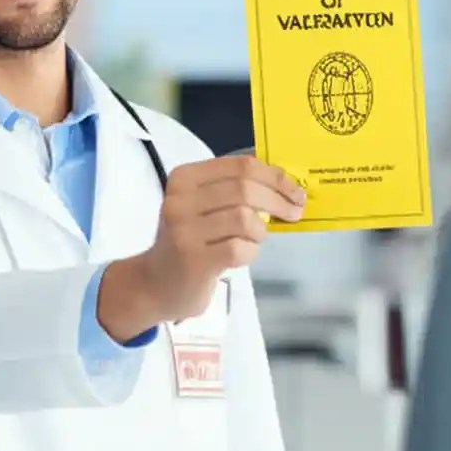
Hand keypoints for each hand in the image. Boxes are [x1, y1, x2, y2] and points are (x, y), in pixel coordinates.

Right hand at [98, 156, 304, 339]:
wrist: (155, 284)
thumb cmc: (189, 241)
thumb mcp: (202, 206)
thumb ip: (235, 190)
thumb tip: (284, 183)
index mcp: (185, 178)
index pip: (241, 166)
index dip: (276, 176)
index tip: (296, 190)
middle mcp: (180, 200)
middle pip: (245, 188)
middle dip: (278, 200)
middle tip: (295, 212)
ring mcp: (184, 231)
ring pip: (244, 218)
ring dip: (261, 230)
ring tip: (255, 239)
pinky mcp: (194, 260)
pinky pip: (239, 249)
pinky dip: (251, 251)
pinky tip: (242, 255)